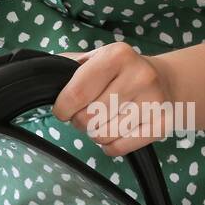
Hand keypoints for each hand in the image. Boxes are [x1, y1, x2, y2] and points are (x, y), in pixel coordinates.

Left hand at [54, 42, 180, 156]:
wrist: (166, 79)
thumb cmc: (118, 72)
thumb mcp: (93, 59)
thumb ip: (65, 68)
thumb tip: (38, 79)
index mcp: (117, 56)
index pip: (75, 94)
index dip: (62, 109)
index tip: (64, 109)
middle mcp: (139, 76)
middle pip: (88, 119)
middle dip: (80, 121)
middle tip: (89, 112)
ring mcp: (154, 101)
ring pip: (102, 136)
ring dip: (96, 133)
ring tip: (105, 118)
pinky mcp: (162, 124)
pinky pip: (119, 148)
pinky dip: (110, 145)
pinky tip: (117, 129)